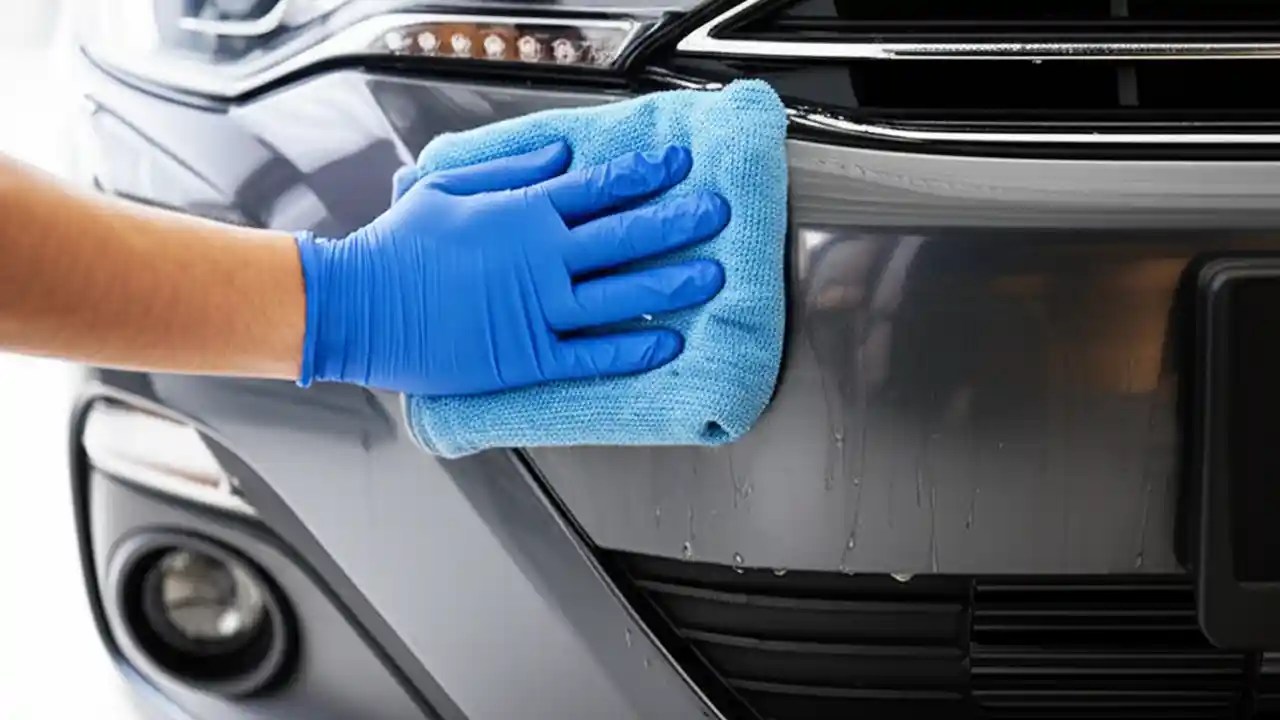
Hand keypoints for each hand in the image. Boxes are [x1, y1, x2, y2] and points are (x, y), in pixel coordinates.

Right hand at [296, 141, 729, 395]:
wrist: (360, 306)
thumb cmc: (397, 247)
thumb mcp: (446, 186)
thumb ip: (511, 170)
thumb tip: (564, 154)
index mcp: (522, 214)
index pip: (599, 188)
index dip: (645, 175)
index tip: (679, 166)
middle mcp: (541, 259)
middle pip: (625, 237)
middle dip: (677, 223)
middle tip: (716, 214)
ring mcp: (539, 310)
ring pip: (622, 295)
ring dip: (672, 285)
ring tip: (712, 277)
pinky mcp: (528, 357)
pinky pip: (593, 354)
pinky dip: (633, 350)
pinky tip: (667, 344)